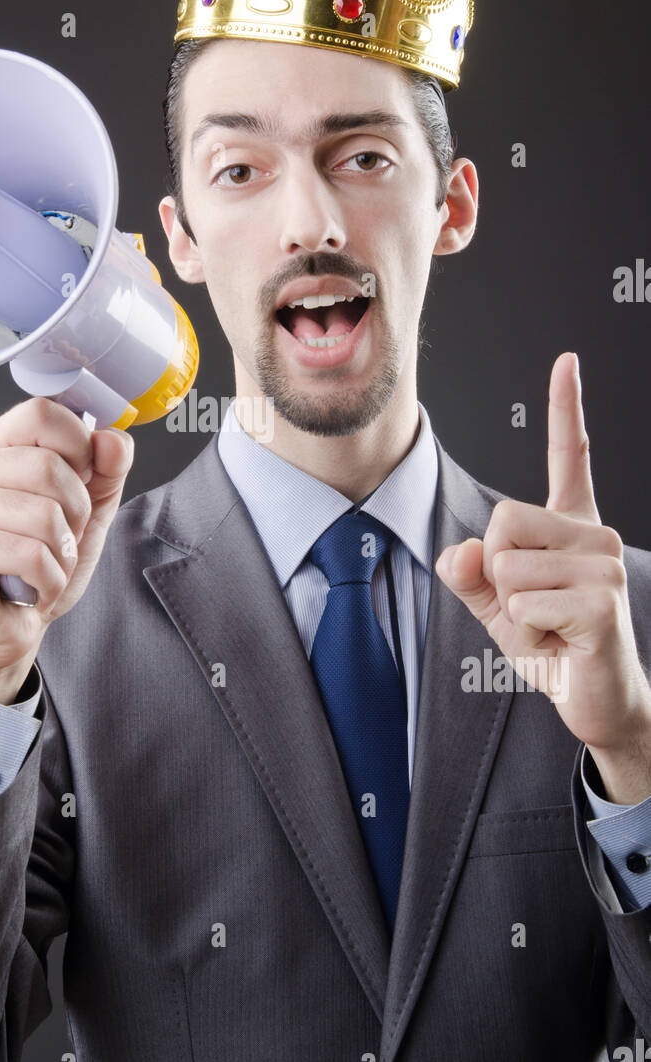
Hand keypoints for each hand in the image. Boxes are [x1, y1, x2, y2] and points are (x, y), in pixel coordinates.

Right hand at [0, 397, 134, 701]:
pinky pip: (29, 554)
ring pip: (43, 514)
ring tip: (43, 565)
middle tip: (57, 539)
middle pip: (47, 465)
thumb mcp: (89, 508)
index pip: (41, 413)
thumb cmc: (39, 564)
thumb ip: (107, 467)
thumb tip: (113, 440)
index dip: (78, 449)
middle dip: (75, 513)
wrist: (10, 627)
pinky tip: (30, 587)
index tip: (80, 482)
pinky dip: (48, 579)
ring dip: (61, 553)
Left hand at [435, 352, 650, 803]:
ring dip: (510, 611)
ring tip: (548, 629)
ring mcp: (605, 565)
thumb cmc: (552, 647)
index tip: (567, 360)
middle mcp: (595, 535)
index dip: (566, 406)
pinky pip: (524, 602)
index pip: (570, 455)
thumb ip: (469, 575)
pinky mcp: (603, 600)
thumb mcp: (497, 607)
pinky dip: (525, 632)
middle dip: (494, 571)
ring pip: (507, 565)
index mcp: (571, 527)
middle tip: (530, 607)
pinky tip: (559, 643)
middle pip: (502, 518)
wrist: (595, 702)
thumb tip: (456, 554)